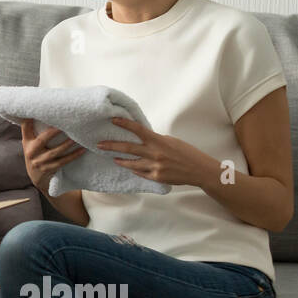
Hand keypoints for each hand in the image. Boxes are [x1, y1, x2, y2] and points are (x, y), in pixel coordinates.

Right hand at [20, 119, 85, 193]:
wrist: (37, 178)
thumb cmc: (37, 155)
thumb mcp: (32, 144)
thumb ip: (36, 131)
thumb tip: (47, 113)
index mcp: (27, 142)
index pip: (25, 127)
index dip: (28, 119)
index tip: (35, 110)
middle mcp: (31, 151)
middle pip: (42, 140)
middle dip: (53, 132)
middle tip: (64, 124)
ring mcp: (39, 162)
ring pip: (54, 152)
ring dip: (66, 145)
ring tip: (76, 138)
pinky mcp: (48, 169)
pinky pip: (63, 162)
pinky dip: (73, 156)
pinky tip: (82, 150)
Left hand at [98, 117, 217, 187]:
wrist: (199, 170)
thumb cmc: (186, 153)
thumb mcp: (171, 141)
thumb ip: (155, 140)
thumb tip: (143, 138)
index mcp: (159, 141)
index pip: (138, 130)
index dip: (124, 124)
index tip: (113, 120)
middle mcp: (154, 153)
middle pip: (128, 148)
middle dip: (111, 145)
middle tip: (99, 144)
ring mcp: (154, 167)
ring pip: (131, 164)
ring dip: (120, 160)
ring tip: (113, 158)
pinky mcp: (156, 177)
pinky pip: (140, 173)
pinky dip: (134, 169)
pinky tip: (129, 167)